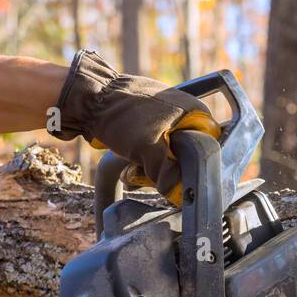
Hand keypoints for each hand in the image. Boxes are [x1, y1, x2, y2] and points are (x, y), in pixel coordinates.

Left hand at [50, 49, 220, 202]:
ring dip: (152, 169)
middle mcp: (185, 113)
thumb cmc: (122, 116)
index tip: (181, 181)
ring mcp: (166, 118)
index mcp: (196, 112)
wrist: (87, 99)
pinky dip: (144, 160)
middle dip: (169, 170)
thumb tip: (181, 197)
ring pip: (169, 156)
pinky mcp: (148, 124)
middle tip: (151, 175)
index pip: (210, 150)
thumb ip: (169, 175)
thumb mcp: (150, 150)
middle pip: (188, 156)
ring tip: (135, 170)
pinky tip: (130, 165)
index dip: (197, 169)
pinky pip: (154, 150)